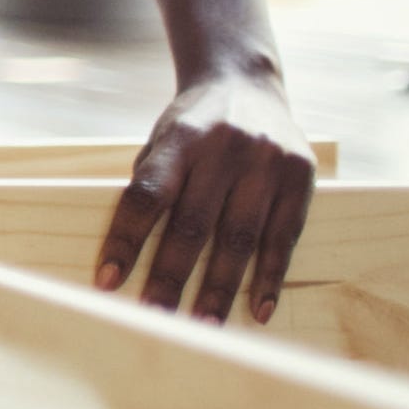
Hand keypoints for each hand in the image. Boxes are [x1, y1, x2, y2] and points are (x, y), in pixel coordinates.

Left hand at [96, 72, 314, 324]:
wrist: (245, 84)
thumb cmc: (190, 128)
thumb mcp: (161, 143)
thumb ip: (150, 188)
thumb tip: (124, 257)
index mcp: (180, 139)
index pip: (147, 195)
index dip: (125, 240)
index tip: (107, 281)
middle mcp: (226, 149)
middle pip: (194, 225)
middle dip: (171, 276)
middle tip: (154, 318)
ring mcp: (268, 161)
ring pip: (241, 238)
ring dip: (220, 288)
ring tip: (203, 324)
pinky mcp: (302, 175)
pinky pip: (285, 237)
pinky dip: (269, 277)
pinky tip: (257, 309)